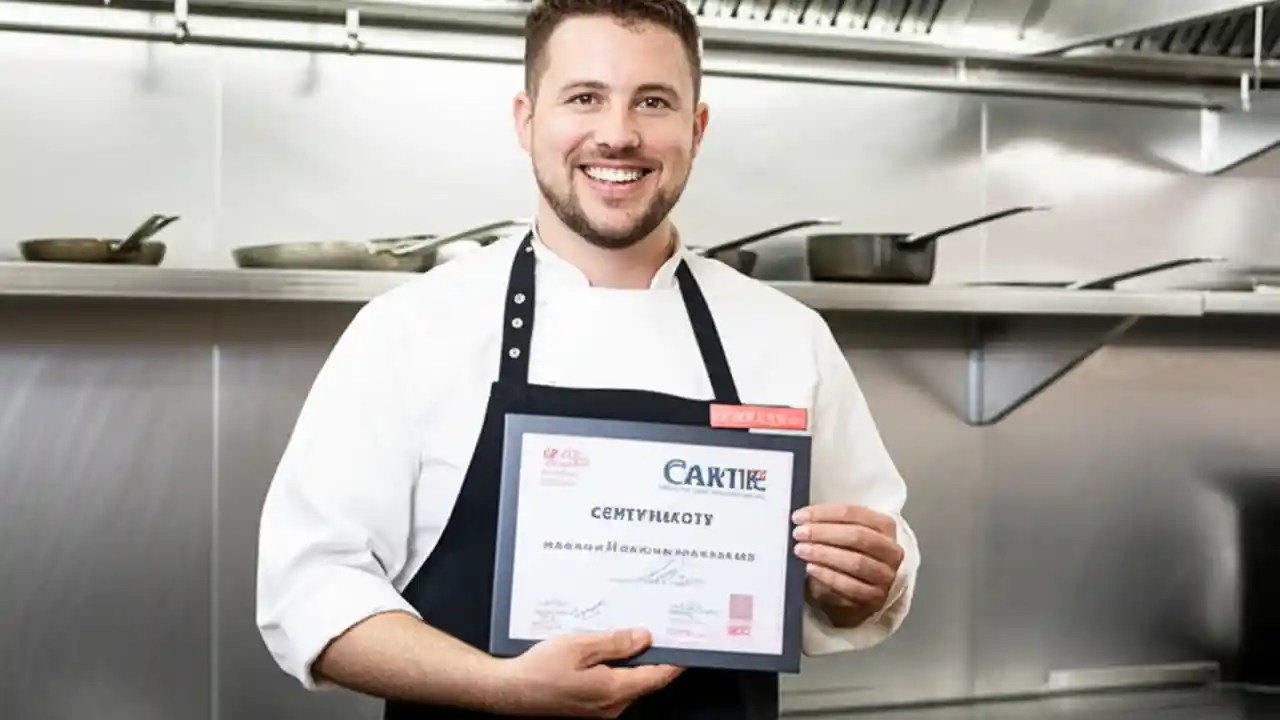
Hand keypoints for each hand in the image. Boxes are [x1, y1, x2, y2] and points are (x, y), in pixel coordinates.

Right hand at [488, 628, 682, 717]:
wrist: (509, 692)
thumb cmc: (538, 670)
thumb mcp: (579, 646)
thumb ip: (615, 643)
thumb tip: (644, 638)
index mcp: (613, 691)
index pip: (658, 676)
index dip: (676, 660)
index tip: (688, 643)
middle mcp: (612, 706)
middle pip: (645, 679)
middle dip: (653, 655)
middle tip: (659, 629)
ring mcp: (601, 710)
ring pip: (628, 682)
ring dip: (632, 661)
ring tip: (629, 634)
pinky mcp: (589, 708)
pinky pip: (612, 686)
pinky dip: (616, 669)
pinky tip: (604, 651)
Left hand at [791, 504, 904, 626]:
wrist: (856, 596)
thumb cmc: (848, 557)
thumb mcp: (845, 536)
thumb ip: (832, 525)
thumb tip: (803, 519)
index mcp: (885, 526)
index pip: (855, 514)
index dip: (825, 513)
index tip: (801, 516)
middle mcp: (891, 551)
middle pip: (857, 536)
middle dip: (824, 533)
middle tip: (800, 533)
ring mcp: (886, 576)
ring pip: (856, 562)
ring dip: (824, 554)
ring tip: (801, 550)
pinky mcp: (875, 598)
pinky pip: (850, 586)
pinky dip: (828, 575)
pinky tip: (811, 568)